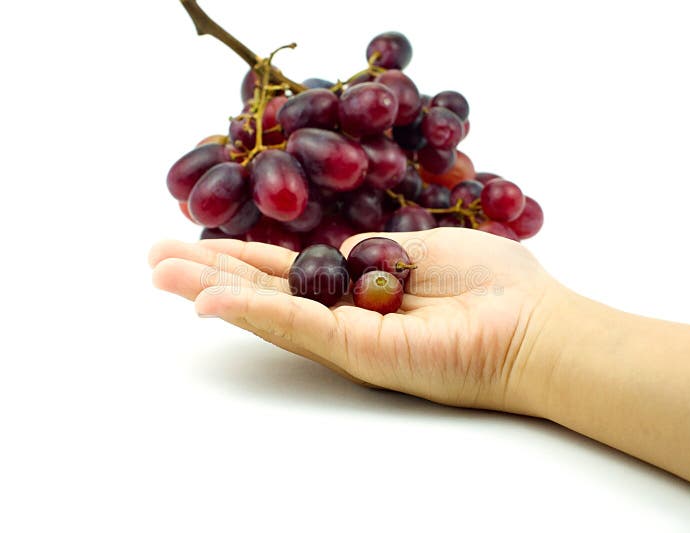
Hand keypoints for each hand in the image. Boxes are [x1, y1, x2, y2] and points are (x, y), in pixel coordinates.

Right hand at [149, 228, 564, 415]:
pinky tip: (207, 302)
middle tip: (155, 259)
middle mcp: (347, 314)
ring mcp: (348, 335)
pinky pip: (298, 324)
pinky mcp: (360, 350)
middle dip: (209, 273)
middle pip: (266, 291)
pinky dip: (252, 312)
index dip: (245, 256)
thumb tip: (342, 248)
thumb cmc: (494, 286)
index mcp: (362, 287)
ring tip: (160, 273)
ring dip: (211, 290)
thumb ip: (374, 251)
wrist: (534, 328)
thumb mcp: (422, 248)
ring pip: (269, 309)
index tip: (203, 240)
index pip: (291, 270)